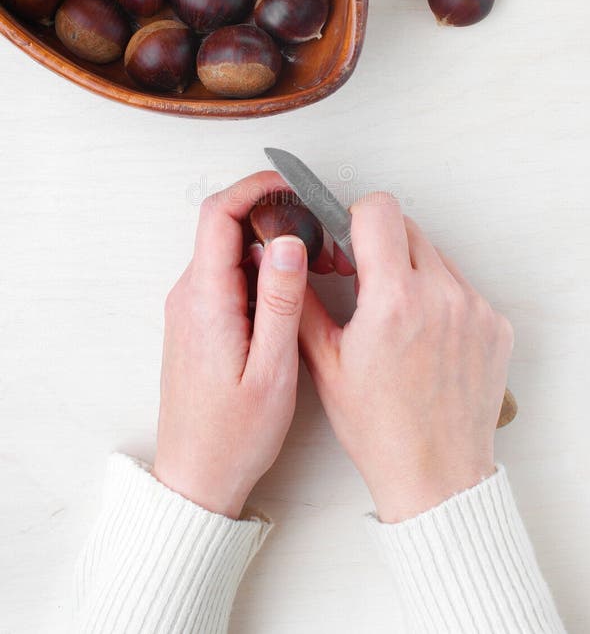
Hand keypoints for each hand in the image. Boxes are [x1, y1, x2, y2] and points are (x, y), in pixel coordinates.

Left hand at [153, 172, 308, 518]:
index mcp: (205, 300)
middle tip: (324, 240)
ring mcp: (192, 308)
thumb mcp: (272, 369)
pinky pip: (230, 277)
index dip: (256, 188)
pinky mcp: (200, 321)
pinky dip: (263, 272)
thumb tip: (288, 242)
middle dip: (277, 219)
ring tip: (320, 268)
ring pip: (232, 251)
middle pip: (227, 226)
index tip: (293, 187)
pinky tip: (295, 294)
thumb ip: (280, 300)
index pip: (218, 214)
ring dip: (274, 248)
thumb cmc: (233, 435)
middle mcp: (190, 296)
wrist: (197, 477)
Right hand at [300, 193, 513, 522]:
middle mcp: (441, 295)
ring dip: (412, 270)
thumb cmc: (379, 428)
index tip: (347, 247)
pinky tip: (424, 335)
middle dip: (381, 244)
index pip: (379, 210)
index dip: (355, 219)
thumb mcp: (325, 363)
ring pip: (436, 255)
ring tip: (396, 315)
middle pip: (408, 227)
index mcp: (394, 299)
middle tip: (365, 282)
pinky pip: (462, 287)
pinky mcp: (495, 325)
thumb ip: (301, 302)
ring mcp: (474, 309)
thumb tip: (286, 262)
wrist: (435, 474)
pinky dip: (440, 297)